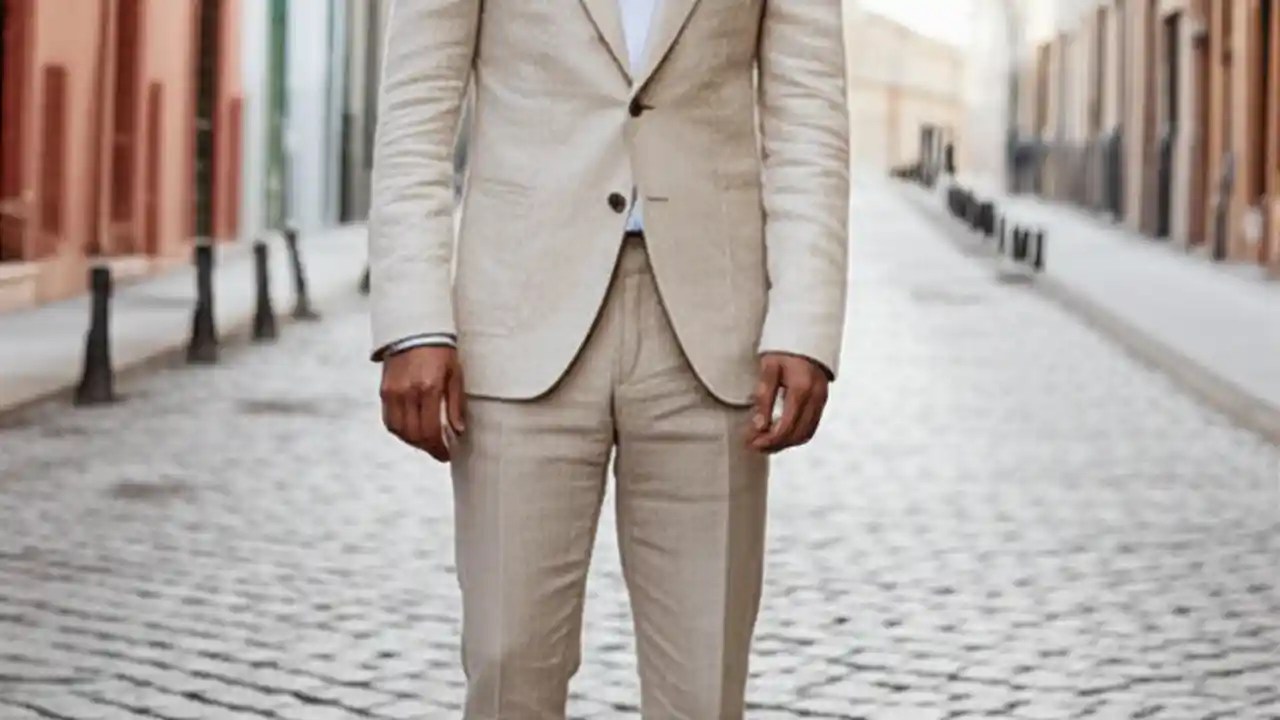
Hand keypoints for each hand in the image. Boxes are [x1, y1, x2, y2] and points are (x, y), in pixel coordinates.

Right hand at [380, 346, 466, 461]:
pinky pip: (389, 420)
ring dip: (414, 441)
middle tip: (439, 450)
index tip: (447, 454)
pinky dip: (400, 430)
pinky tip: (412, 430)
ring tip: (427, 441)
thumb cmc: (440, 350)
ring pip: (399, 431)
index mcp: (428, 389)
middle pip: (414, 435)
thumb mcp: (455, 374)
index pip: (430, 431)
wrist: (415, 329)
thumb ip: (455, 404)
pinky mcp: (384, 391)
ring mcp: (393, 393)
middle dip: (428, 447)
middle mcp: (407, 393)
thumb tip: (458, 430)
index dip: (438, 448)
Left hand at [748, 353, 829, 453]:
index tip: (751, 442)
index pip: (786, 426)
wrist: (806, 334)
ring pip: (806, 434)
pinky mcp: (822, 401)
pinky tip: (778, 433)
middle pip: (797, 435)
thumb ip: (764, 397)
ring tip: (764, 442)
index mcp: (802, 389)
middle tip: (754, 445)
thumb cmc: (784, 349)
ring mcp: (822, 400)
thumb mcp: (768, 368)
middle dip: (775, 444)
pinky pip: (810, 426)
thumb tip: (759, 426)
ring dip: (785, 442)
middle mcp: (816, 398)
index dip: (769, 440)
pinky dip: (794, 434)